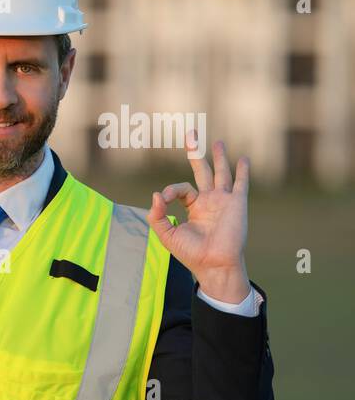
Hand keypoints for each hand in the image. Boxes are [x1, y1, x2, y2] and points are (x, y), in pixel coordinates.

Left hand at [147, 131, 250, 303]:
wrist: (214, 264)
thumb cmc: (191, 253)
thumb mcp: (167, 234)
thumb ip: (158, 215)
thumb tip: (156, 194)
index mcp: (194, 208)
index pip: (181, 188)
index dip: (170, 190)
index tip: (164, 199)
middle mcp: (209, 201)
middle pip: (202, 171)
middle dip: (196, 153)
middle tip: (190, 134)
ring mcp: (224, 201)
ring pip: (221, 173)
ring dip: (219, 157)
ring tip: (217, 142)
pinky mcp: (237, 203)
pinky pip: (240, 184)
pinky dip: (242, 171)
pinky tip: (242, 160)